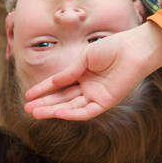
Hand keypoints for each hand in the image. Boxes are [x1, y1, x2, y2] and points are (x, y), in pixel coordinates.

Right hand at [22, 23, 161, 120]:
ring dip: (53, 110)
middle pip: (62, 98)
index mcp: (82, 74)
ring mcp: (96, 95)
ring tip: (36, 113)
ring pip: (71, 107)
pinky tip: (58, 113)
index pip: (59, 85)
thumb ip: (69, 72)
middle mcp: (88, 87)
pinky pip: (87, 112)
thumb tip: (53, 82)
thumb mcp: (84, 58)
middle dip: (45, 104)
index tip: (28, 95)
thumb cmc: (112, 48)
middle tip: (28, 109)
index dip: (43, 90)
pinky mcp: (106, 102)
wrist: (133, 49)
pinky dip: (73, 114)